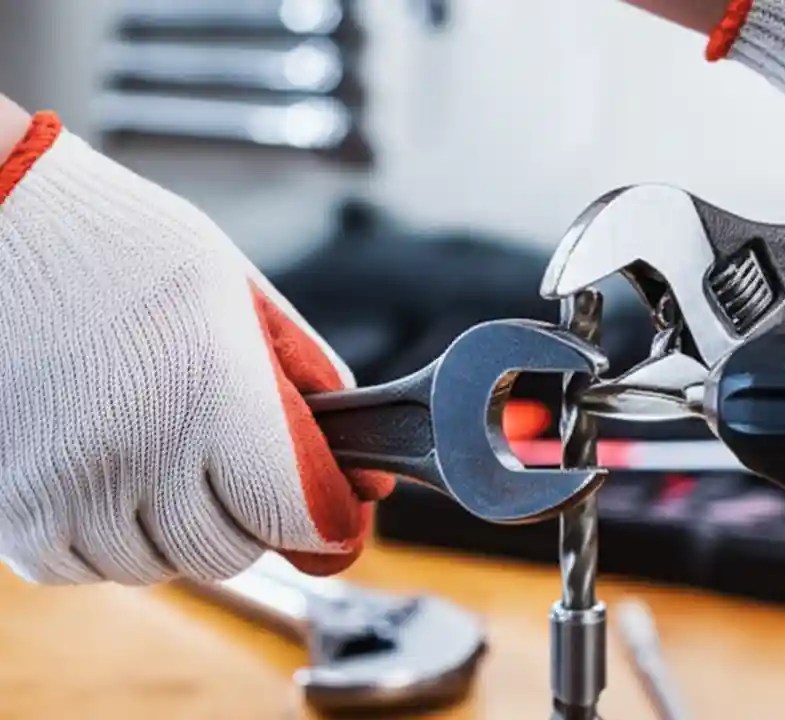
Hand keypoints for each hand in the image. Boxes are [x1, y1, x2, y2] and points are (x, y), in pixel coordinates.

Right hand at [0, 112, 394, 583]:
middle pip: (230, 553)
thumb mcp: (237, 292)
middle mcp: (137, 450)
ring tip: (153, 448)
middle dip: (247, 516)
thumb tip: (367, 477)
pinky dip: (101, 538)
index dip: (322, 517)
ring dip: (171, 529)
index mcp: (210, 388)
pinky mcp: (8, 511)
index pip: (296, 516)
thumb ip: (308, 384)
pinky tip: (100, 471)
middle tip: (228, 457)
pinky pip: (80, 568)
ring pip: (157, 566)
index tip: (325, 504)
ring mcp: (64, 488)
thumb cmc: (118, 245)